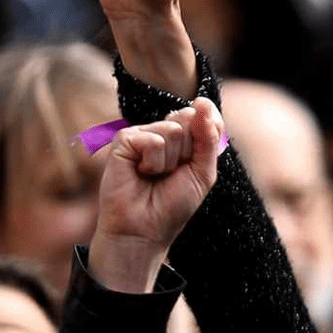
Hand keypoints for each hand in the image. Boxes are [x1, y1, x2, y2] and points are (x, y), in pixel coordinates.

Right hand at [89, 98, 224, 292]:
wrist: (144, 230)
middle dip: (189, 152)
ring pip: (173, 130)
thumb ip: (208, 137)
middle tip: (173, 174)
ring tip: (155, 176)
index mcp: (185, 139)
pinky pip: (152, 139)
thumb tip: (201, 102)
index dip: (207, 133)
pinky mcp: (124, 141)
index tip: (196, 160)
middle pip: (190, 120)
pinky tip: (140, 173)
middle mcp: (164, 133)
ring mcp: (143, 135)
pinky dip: (153, 161)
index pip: (205, 116)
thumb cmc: (173, 205)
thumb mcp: (203, 172)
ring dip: (170, 161)